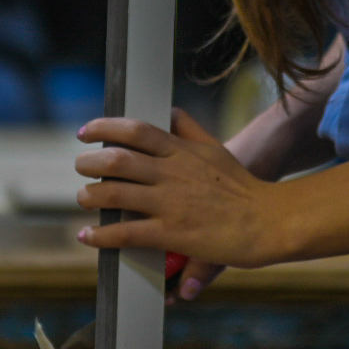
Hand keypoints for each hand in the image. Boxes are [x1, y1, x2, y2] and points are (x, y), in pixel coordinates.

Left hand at [74, 108, 284, 270]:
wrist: (268, 221)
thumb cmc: (243, 187)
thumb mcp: (215, 150)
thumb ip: (189, 130)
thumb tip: (170, 112)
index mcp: (180, 151)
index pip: (134, 130)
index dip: (103, 128)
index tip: (85, 132)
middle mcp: (171, 173)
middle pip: (115, 160)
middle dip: (88, 162)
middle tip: (80, 167)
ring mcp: (169, 203)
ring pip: (113, 194)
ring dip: (89, 196)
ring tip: (83, 198)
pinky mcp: (171, 233)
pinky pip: (125, 233)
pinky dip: (100, 235)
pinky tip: (88, 236)